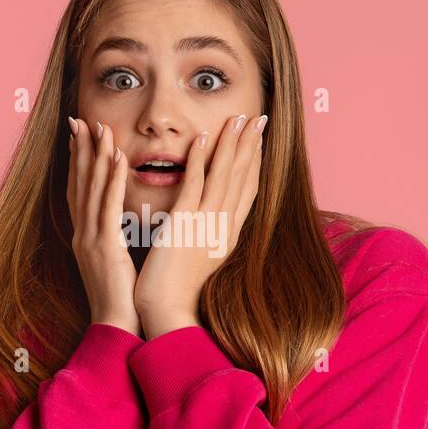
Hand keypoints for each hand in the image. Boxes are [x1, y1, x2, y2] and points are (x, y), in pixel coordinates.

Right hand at [66, 116, 140, 336]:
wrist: (117, 329)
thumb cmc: (122, 301)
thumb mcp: (115, 265)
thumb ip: (114, 242)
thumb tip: (121, 228)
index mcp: (86, 239)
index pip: (79, 192)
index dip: (77, 163)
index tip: (79, 137)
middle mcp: (83, 235)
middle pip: (78, 184)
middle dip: (79, 150)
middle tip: (77, 119)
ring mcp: (90, 240)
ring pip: (91, 189)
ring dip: (94, 155)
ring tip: (98, 127)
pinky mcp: (105, 247)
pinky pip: (108, 206)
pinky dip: (110, 179)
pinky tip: (115, 157)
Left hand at [134, 112, 265, 339]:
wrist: (169, 311)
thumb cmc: (179, 292)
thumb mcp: (201, 258)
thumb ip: (208, 236)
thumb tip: (209, 222)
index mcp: (228, 235)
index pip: (247, 192)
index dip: (254, 164)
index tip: (258, 142)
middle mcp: (224, 226)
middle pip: (242, 178)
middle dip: (250, 146)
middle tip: (257, 119)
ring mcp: (207, 224)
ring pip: (225, 176)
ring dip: (232, 144)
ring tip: (238, 117)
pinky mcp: (186, 224)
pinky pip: (197, 184)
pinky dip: (202, 159)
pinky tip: (204, 137)